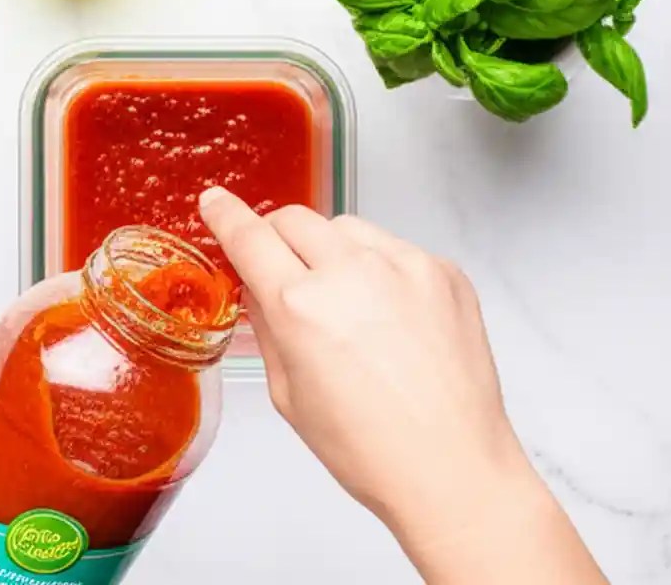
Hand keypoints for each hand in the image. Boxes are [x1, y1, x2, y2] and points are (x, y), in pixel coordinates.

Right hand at [199, 188, 605, 583]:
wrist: (453, 467)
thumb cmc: (371, 449)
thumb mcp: (289, 395)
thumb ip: (269, 328)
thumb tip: (259, 289)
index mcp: (301, 307)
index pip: (250, 237)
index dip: (227, 216)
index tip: (217, 203)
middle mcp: (353, 273)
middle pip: (295, 220)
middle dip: (277, 238)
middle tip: (281, 271)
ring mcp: (405, 266)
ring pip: (347, 228)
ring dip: (331, 250)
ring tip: (345, 303)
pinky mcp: (444, 271)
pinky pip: (395, 248)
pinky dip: (381, 268)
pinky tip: (389, 317)